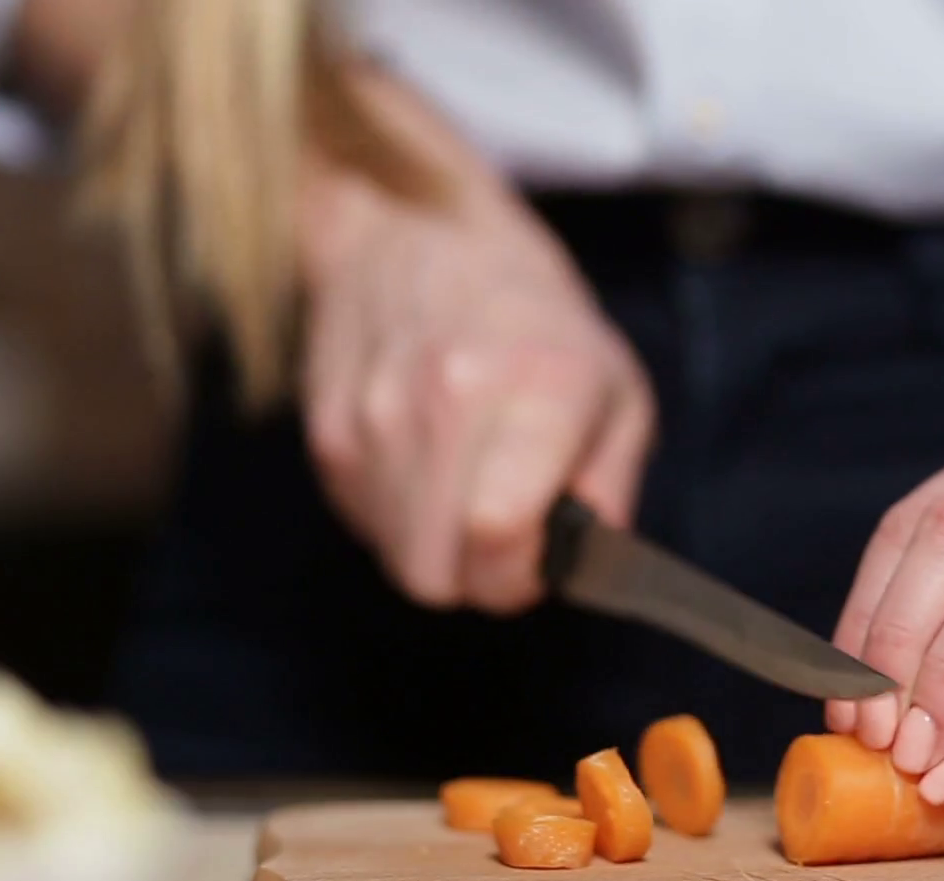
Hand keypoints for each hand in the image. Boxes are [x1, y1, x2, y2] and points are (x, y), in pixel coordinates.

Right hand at [298, 169, 655, 612]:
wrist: (419, 240)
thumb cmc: (539, 330)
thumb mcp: (617, 395)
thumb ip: (610, 491)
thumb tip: (580, 566)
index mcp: (537, 386)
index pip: (496, 531)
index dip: (519, 574)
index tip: (538, 554)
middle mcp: (446, 397)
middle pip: (437, 573)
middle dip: (479, 576)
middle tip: (506, 534)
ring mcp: (374, 417)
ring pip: (398, 561)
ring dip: (438, 548)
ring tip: (466, 487)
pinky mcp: (326, 434)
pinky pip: (366, 528)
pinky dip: (400, 519)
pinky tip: (425, 468)